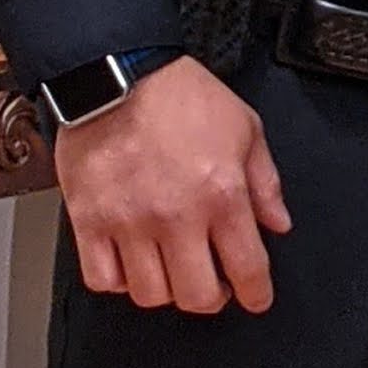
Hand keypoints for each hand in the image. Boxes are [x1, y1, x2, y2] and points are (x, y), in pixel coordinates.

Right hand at [55, 54, 291, 314]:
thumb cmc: (180, 94)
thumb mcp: (244, 126)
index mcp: (221, 191)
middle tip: (213, 281)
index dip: (257, 293)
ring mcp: (130, 223)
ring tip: (172, 265)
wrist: (117, 71)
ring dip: (167, 288)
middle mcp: (176, 215)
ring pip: (151, 296)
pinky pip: (104, 280)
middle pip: (198, 296)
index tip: (256, 297)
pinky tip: (132, 259)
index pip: (247, 267)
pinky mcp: (90, 222)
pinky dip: (120, 279)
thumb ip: (265, 180)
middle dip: (213, 297)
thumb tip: (277, 223)